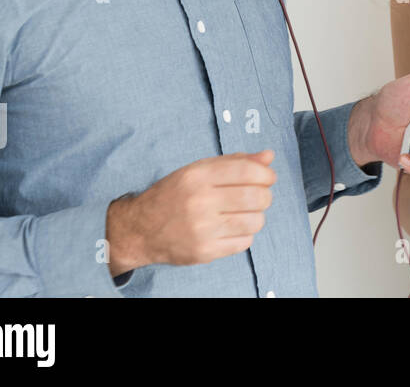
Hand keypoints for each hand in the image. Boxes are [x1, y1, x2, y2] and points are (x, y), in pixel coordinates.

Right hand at [106, 149, 276, 273]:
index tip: (268, 177)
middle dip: (265, 195)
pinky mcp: (204, 251)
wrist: (140, 229)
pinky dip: (245, 234)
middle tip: (259, 196)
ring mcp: (202, 229)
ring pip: (255, 221)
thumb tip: (269, 157)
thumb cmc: (174, 195)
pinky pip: (244, 242)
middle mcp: (199, 202)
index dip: (265, 174)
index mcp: (197, 176)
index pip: (247, 171)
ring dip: (257, 216)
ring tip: (244, 213)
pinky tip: (232, 228)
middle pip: (256, 197)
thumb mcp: (199, 170)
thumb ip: (235, 161)